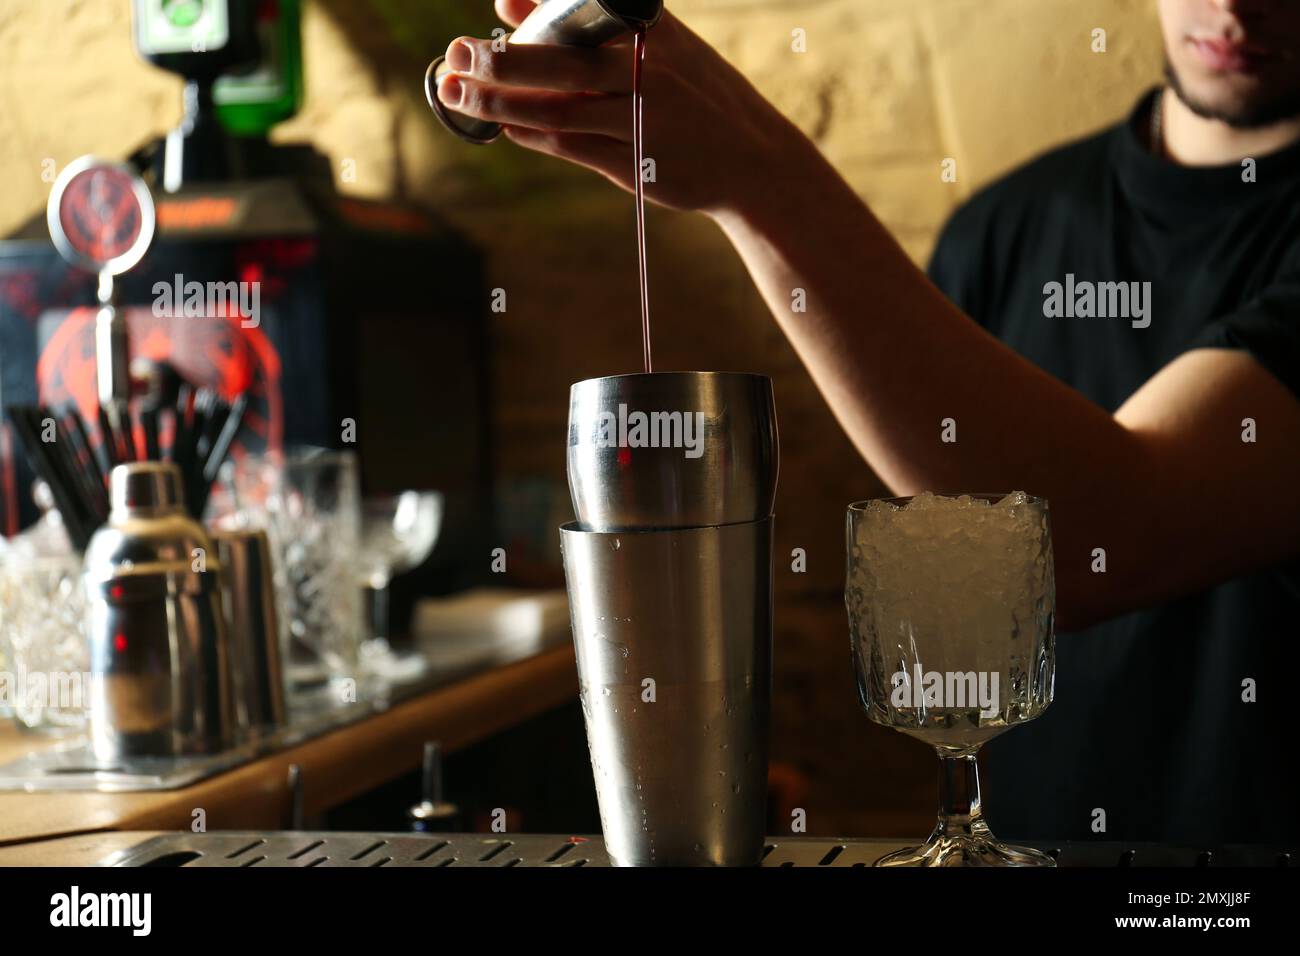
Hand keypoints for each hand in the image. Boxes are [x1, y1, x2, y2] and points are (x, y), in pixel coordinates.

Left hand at [436, 0, 805, 216]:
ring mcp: (643, 122)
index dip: (536, 16)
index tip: (493, 13)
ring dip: (503, 103)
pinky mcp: (637, 164)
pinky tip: (505, 124)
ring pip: (561, 111)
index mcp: (654, 36)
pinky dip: (534, 135)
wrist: (754, 160)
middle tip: (456, 54)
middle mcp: (650, 74)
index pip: (584, 15)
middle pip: (563, 64)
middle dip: (502, 60)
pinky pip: (574, 147)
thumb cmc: (696, 96)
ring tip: (459, 93)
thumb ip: (584, 22)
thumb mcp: (656, 47)